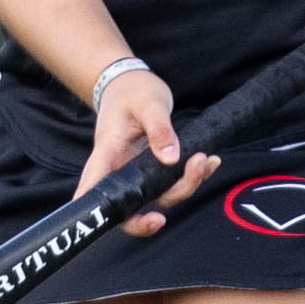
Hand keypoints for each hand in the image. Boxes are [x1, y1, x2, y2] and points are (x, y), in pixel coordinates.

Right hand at [75, 70, 219, 237]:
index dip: (103, 215)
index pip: (95, 193)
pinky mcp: (153, 170)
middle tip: (194, 171)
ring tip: (206, 160)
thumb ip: (159, 129)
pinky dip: (194, 176)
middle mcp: (119, 171)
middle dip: (168, 202)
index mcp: (107, 155)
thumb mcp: (147, 103)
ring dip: (188, 184)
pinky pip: (173, 184)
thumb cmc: (131, 92)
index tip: (140, 220)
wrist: (130, 83)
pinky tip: (209, 160)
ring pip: (160, 197)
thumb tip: (171, 158)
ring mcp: (137, 174)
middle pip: (134, 207)